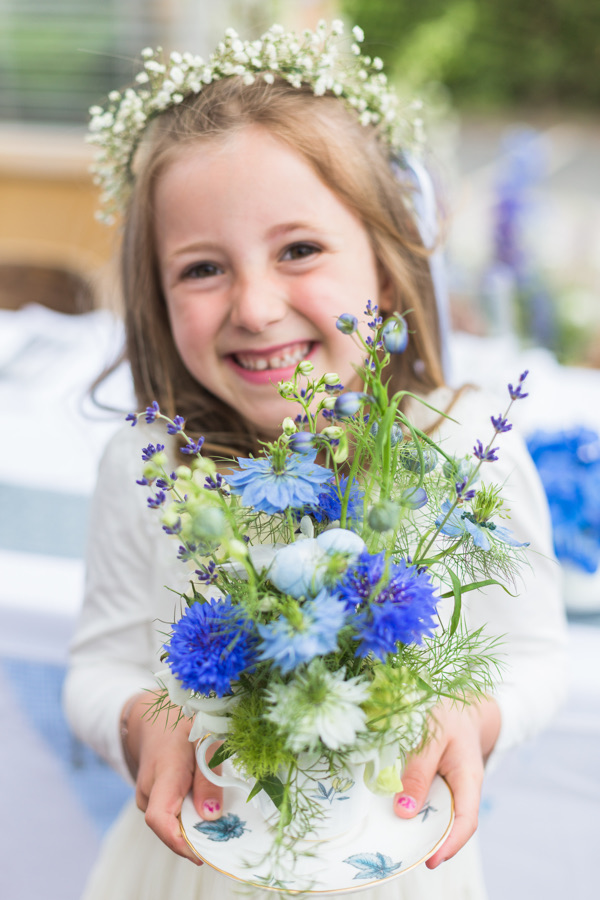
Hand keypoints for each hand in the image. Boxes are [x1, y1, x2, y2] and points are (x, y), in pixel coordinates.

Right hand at [123, 695, 223, 864]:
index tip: (203, 854)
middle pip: (168, 829)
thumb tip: (212, 816)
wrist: (154, 717)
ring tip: (224, 826)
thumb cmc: (183, 721)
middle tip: (229, 841)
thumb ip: (209, 775)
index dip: (179, 842)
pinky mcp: (152, 800)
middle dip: (196, 840)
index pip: (159, 818)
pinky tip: (210, 815)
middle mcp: (149, 790)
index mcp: (162, 772)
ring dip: (194, 829)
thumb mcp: (206, 738)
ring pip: (171, 825)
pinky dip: (189, 820)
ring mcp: (147, 797)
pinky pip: (171, 817)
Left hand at [392, 696, 500, 867]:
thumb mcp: (433, 737)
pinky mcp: (437, 780)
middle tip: (404, 857)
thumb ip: (419, 770)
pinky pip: (428, 800)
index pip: (466, 821)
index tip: (430, 860)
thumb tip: (404, 811)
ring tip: (396, 841)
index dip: (450, 844)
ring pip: (437, 814)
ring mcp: (450, 785)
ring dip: (420, 828)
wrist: (459, 702)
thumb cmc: (448, 714)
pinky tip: (394, 812)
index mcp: (469, 778)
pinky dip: (414, 809)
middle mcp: (462, 788)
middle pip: (451, 825)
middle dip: (432, 844)